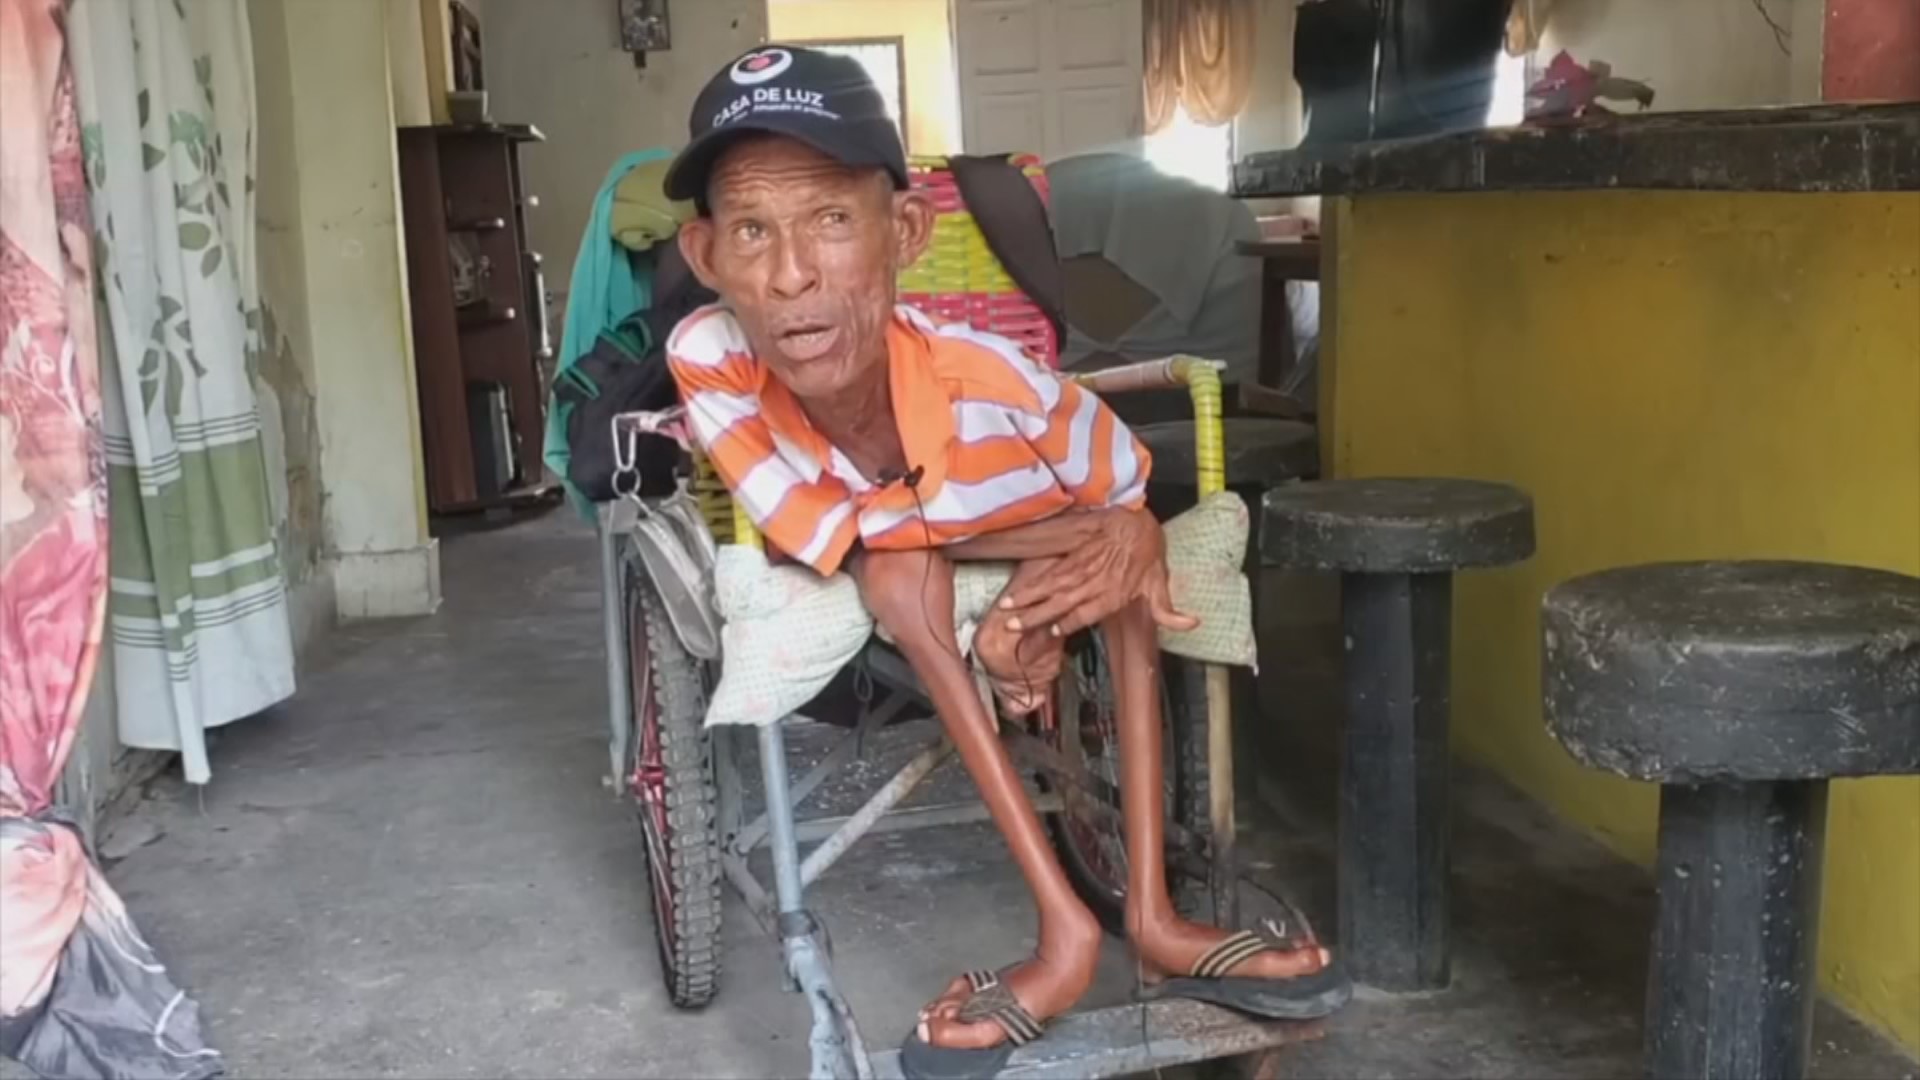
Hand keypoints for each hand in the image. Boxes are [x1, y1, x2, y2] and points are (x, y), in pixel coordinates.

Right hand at [995, 509, 1197, 639]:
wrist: (1138, 518)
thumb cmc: (1148, 552)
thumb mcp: (1161, 582)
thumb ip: (1169, 609)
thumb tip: (1192, 623)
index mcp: (1113, 593)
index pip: (1086, 612)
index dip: (1068, 622)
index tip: (1052, 632)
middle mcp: (1094, 582)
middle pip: (1061, 602)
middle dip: (1037, 615)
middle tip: (1014, 626)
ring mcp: (1081, 568)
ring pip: (1052, 587)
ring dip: (1030, 599)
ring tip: (1009, 610)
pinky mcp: (1074, 556)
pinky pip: (1051, 572)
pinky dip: (1034, 582)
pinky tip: (1019, 590)